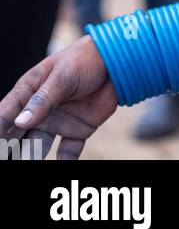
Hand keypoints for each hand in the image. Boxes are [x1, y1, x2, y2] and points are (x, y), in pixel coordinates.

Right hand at [0, 38, 117, 159]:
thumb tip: (19, 123)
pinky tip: (62, 168)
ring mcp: (57, 122)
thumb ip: (42, 100)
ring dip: (30, 159)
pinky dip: (64, 163)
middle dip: (8, 148)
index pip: (5, 114)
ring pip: (37, 148)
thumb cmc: (84, 60)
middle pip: (16, 135)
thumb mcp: (63, 76)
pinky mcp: (77, 131)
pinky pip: (67, 152)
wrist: (116, 61)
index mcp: (29, 91)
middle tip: (5, 156)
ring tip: (28, 164)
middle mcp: (39, 110)